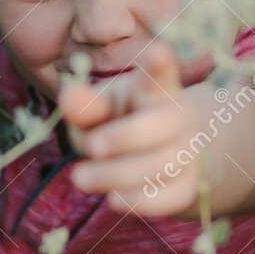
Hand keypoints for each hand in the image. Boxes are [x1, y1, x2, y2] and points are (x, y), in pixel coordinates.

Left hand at [58, 42, 207, 217]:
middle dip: (124, 137)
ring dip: (117, 173)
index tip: (157, 53)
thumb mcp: (102, 107)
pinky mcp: (186, 186)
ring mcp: (186, 152)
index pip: (161, 74)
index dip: (159, 65)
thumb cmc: (120, 121)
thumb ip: (85, 104)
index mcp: (156, 88)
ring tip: (79, 178)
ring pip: (160, 165)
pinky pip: (168, 197)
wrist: (160, 156)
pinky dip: (139, 201)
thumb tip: (68, 97)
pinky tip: (112, 199)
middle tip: (92, 145)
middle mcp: (178, 117)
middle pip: (159, 125)